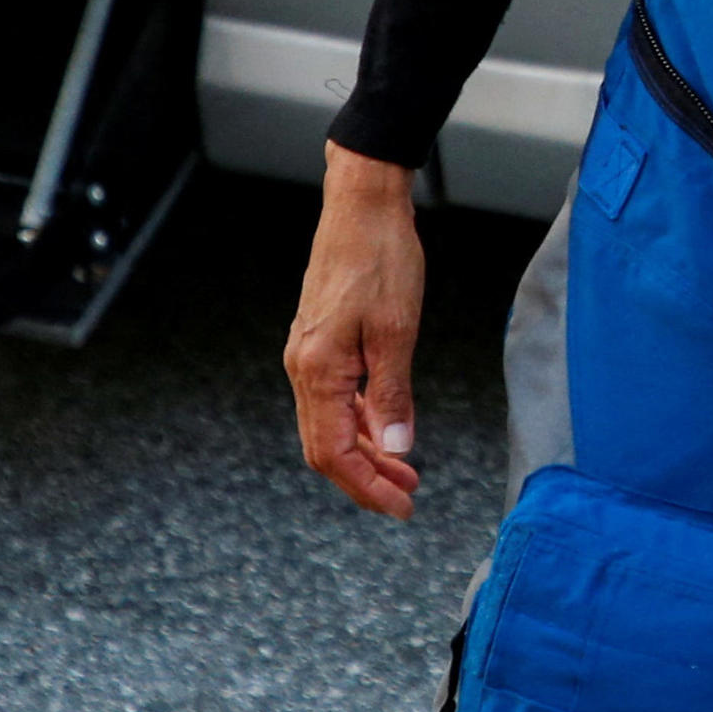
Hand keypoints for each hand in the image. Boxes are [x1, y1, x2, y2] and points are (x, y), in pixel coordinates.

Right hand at [284, 144, 428, 516]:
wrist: (362, 205)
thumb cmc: (381, 258)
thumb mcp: (398, 330)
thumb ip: (394, 394)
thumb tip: (398, 447)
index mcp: (318, 370)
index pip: (334, 453)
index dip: (367, 486)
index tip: (401, 506)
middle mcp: (304, 367)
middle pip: (326, 447)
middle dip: (366, 478)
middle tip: (408, 495)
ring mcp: (308, 355)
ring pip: (330, 425)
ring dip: (366, 452)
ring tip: (405, 469)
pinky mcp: (320, 342)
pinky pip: (336, 399)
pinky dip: (362, 421)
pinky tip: (388, 427)